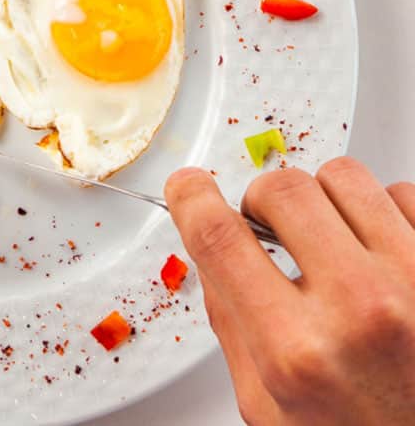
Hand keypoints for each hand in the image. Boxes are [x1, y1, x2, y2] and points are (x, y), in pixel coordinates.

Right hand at [166, 158, 414, 424]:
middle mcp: (360, 309)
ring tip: (329, 241)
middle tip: (268, 227)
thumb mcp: (266, 404)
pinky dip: (381, 212)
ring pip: (346, 178)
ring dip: (324, 201)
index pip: (221, 239)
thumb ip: (232, 325)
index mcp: (295, 350)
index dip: (191, 199)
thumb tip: (212, 254)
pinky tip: (374, 252)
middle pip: (283, 189)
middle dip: (262, 201)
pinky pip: (403, 193)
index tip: (188, 188)